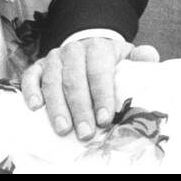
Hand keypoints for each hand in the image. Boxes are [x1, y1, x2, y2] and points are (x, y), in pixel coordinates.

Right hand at [20, 37, 160, 138]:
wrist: (88, 47)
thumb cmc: (109, 61)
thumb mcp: (128, 56)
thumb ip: (141, 57)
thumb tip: (149, 58)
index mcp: (98, 47)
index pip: (99, 70)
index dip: (102, 95)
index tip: (105, 119)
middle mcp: (74, 50)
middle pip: (75, 79)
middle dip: (80, 108)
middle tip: (86, 133)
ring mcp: (54, 57)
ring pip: (53, 80)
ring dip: (57, 106)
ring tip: (63, 130)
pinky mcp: (39, 66)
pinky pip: (31, 76)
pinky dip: (30, 90)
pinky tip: (35, 107)